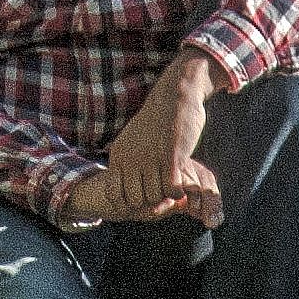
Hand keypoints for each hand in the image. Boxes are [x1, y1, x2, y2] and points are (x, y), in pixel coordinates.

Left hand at [97, 52, 224, 221]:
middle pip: (137, 200)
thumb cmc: (157, 121)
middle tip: (162, 195)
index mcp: (119, 155)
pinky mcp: (171, 159)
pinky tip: (182, 185)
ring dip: (166, 197)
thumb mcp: (132, 139)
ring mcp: (150, 159)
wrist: (175, 97)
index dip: (131, 201)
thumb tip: (127, 182)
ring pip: (155, 197)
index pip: (115, 195)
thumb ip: (128, 160)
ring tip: (173, 187)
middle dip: (150, 201)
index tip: (145, 195)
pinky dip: (178, 192)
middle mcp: (131, 159)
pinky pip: (172, 190)